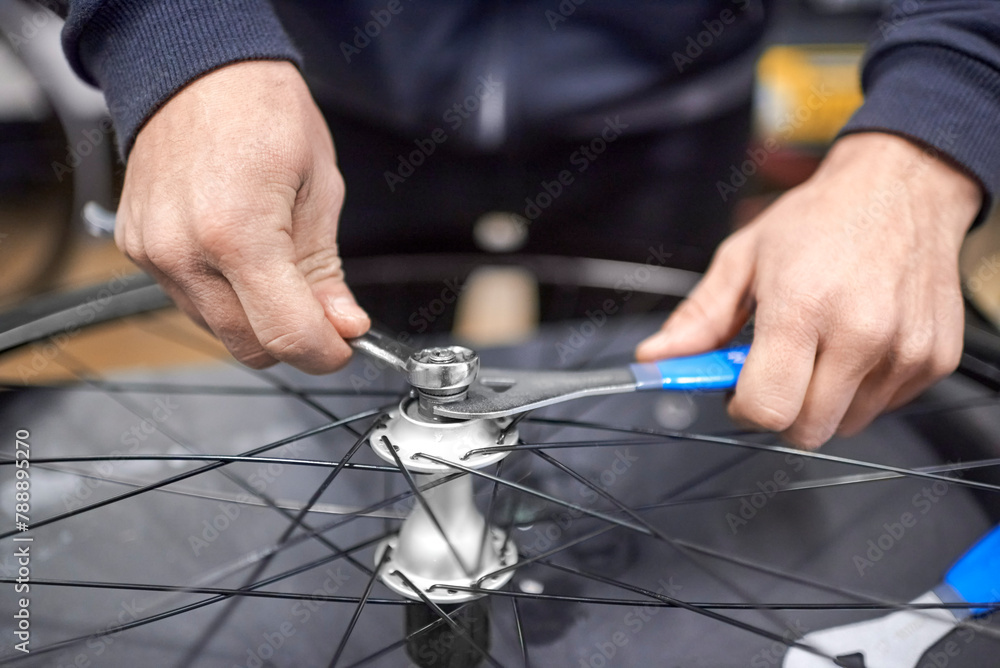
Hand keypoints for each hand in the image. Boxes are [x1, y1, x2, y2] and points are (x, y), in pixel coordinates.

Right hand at [116, 61, 368, 372]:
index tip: (343, 346)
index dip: (325, 353)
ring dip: (255, 318)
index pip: (286, 334)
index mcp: (238, 233)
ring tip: (276, 265)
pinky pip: (188, 301)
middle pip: (249, 346)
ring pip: (217, 329)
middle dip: (293, 339)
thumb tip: (342, 324)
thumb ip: (325, 269)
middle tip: (320, 309)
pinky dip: (222, 296)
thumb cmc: (262, 112)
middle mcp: (184, 252)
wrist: (195, 70)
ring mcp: (153, 254)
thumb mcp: (320, 189)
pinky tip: (237, 256)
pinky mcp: (135, 250)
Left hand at [637, 133, 981, 447]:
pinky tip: (854, 344)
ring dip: (822, 401)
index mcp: (803, 307)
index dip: (742, 407)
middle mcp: (861, 333)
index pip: (767, 408)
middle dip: (781, 410)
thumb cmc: (820, 220)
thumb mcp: (743, 258)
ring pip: (846, 425)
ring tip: (818, 348)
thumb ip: (699, 318)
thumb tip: (655, 357)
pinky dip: (861, 390)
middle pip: (807, 430)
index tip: (738, 389)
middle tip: (776, 369)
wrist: (903, 186)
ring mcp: (905, 350)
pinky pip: (884, 407)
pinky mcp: (936, 359)